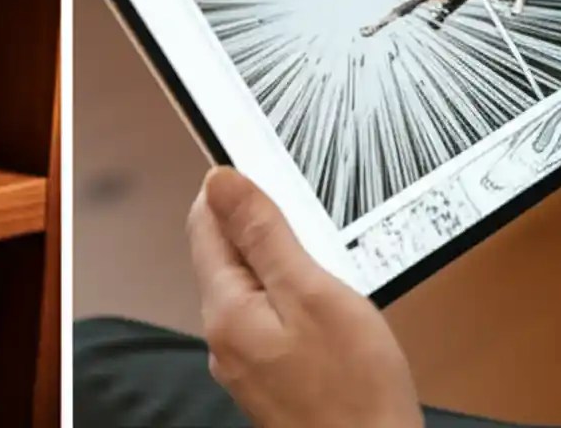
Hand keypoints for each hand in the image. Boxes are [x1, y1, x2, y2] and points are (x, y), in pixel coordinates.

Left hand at [187, 167, 422, 427]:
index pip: (204, 225)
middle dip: (263, 229)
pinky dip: (293, 300)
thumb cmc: (355, 394)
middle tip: (312, 223)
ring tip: (327, 266)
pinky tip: (327, 308)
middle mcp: (224, 338)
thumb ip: (264, 234)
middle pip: (227, 255)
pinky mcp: (269, 378)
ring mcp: (244, 361)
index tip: (261, 168)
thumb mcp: (313, 293)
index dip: (231, 191)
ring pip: (252, 287)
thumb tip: (222, 183)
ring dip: (282, 265)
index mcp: (225, 310)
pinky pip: (270, 319)